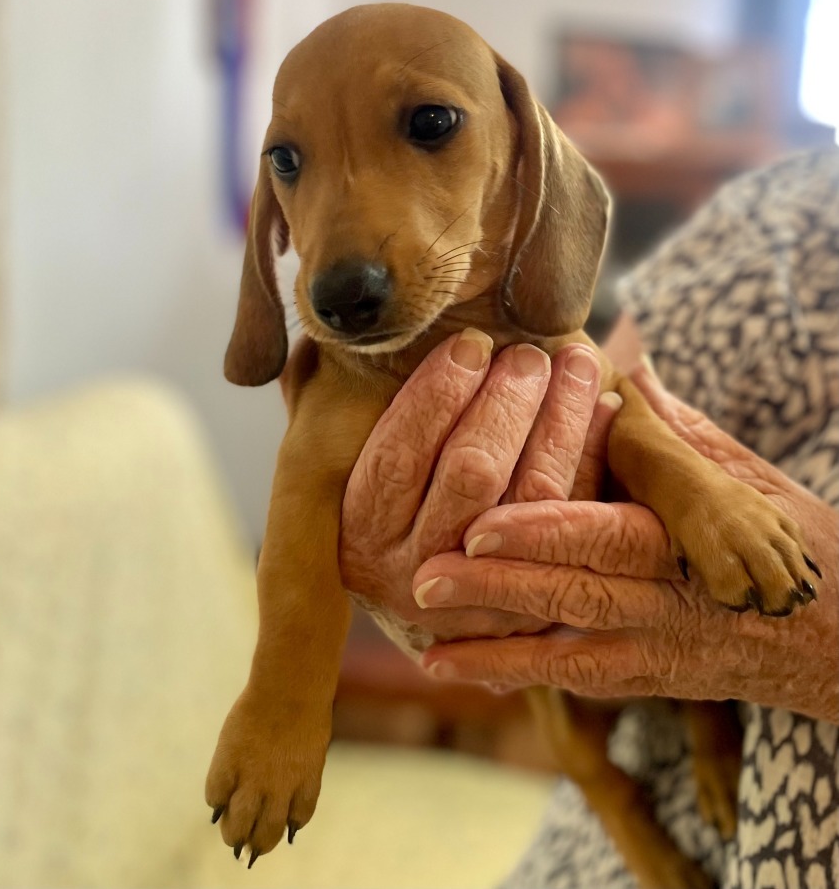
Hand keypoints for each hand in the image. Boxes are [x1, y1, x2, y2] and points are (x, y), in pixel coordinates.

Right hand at [340, 330, 620, 653]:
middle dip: (505, 403)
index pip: (397, 457)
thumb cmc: (379, 499)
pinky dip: (592, 455)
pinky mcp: (533, 598)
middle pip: (470, 475)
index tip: (470, 343)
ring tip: (574, 362)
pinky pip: (573, 518)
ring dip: (558, 420)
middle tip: (527, 354)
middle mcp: (410, 571)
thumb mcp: (339, 457)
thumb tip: (334, 332)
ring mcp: (478, 591)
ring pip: (532, 495)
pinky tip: (602, 405)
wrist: (421, 595)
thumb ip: (329, 405)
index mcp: (357, 532)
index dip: (437, 394)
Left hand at [416, 362, 838, 723]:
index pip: (616, 531)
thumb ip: (672, 428)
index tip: (484, 523)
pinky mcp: (648, 676)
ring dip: (496, 632)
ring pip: (572, 639)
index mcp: (697, 535)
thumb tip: (616, 366)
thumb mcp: (743, 474)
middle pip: (583, 588)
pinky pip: (574, 677)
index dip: (550, 530)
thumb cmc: (786, 539)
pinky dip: (511, 670)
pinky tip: (447, 664)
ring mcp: (661, 642)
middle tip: (427, 572)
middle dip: (504, 583)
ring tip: (425, 617)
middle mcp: (675, 595)